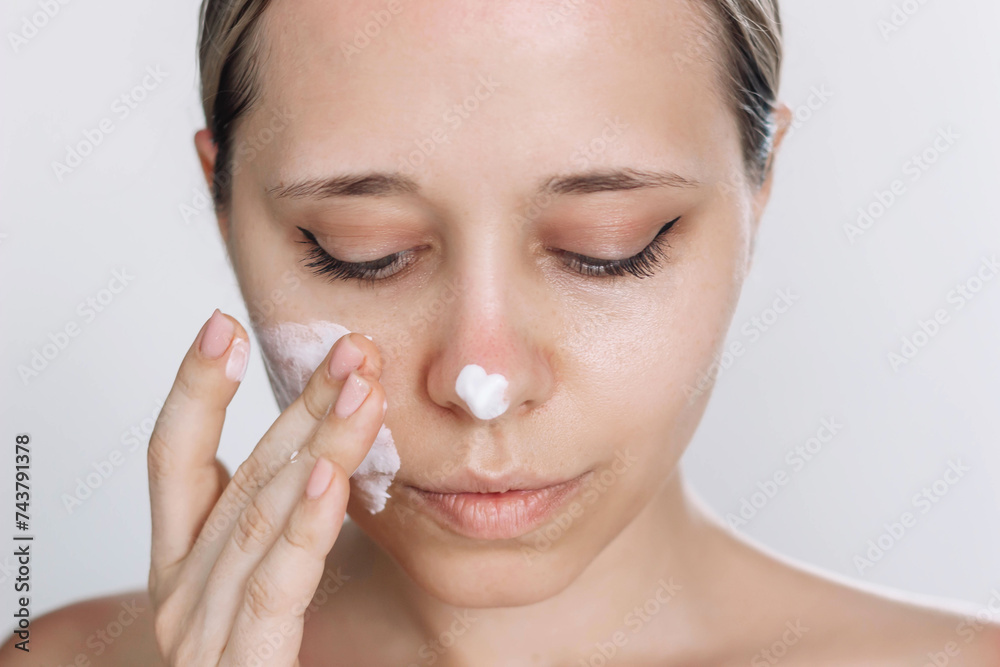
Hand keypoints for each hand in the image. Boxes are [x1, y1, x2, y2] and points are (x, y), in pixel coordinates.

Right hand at [146, 309, 385, 665]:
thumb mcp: (258, 593)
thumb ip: (283, 537)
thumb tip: (337, 465)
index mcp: (182, 568)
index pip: (173, 460)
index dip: (195, 390)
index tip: (223, 326)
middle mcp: (179, 593)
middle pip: (238, 477)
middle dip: (295, 405)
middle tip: (349, 347)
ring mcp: (198, 636)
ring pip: (260, 520)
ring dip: (316, 445)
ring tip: (359, 386)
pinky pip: (273, 593)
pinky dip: (304, 531)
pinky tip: (334, 480)